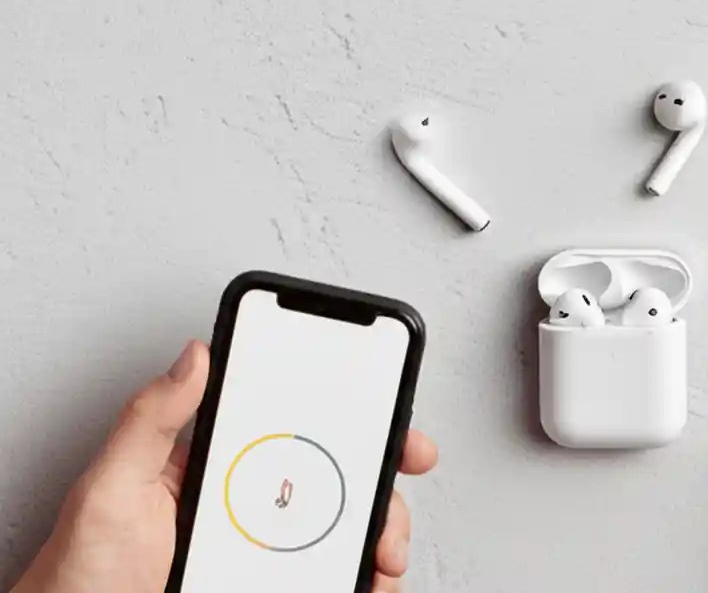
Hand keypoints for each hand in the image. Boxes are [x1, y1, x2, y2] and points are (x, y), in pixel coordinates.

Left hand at [13, 341, 437, 592]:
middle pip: (338, 477)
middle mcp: (249, 506)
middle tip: (407, 469)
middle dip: (386, 470)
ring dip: (385, 531)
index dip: (349, 413)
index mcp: (218, 466)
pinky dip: (367, 579)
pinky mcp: (278, 585)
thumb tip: (193, 356)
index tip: (384, 410)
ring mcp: (266, 553)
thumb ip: (151, 420)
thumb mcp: (110, 486)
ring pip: (348, 530)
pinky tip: (370, 581)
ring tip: (381, 551)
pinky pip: (337, 578)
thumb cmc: (82, 575)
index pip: (293, 427)